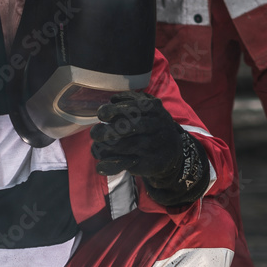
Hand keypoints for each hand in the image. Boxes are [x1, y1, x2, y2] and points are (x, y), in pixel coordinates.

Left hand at [90, 92, 207, 205]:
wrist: (172, 151)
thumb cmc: (151, 126)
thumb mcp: (147, 110)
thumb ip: (131, 102)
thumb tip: (114, 99)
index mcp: (154, 109)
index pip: (135, 107)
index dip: (116, 110)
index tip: (101, 114)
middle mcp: (157, 126)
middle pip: (131, 127)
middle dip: (109, 130)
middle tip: (94, 134)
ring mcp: (155, 146)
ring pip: (128, 146)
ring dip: (107, 148)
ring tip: (95, 148)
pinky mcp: (151, 163)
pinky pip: (128, 164)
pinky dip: (111, 166)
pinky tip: (100, 167)